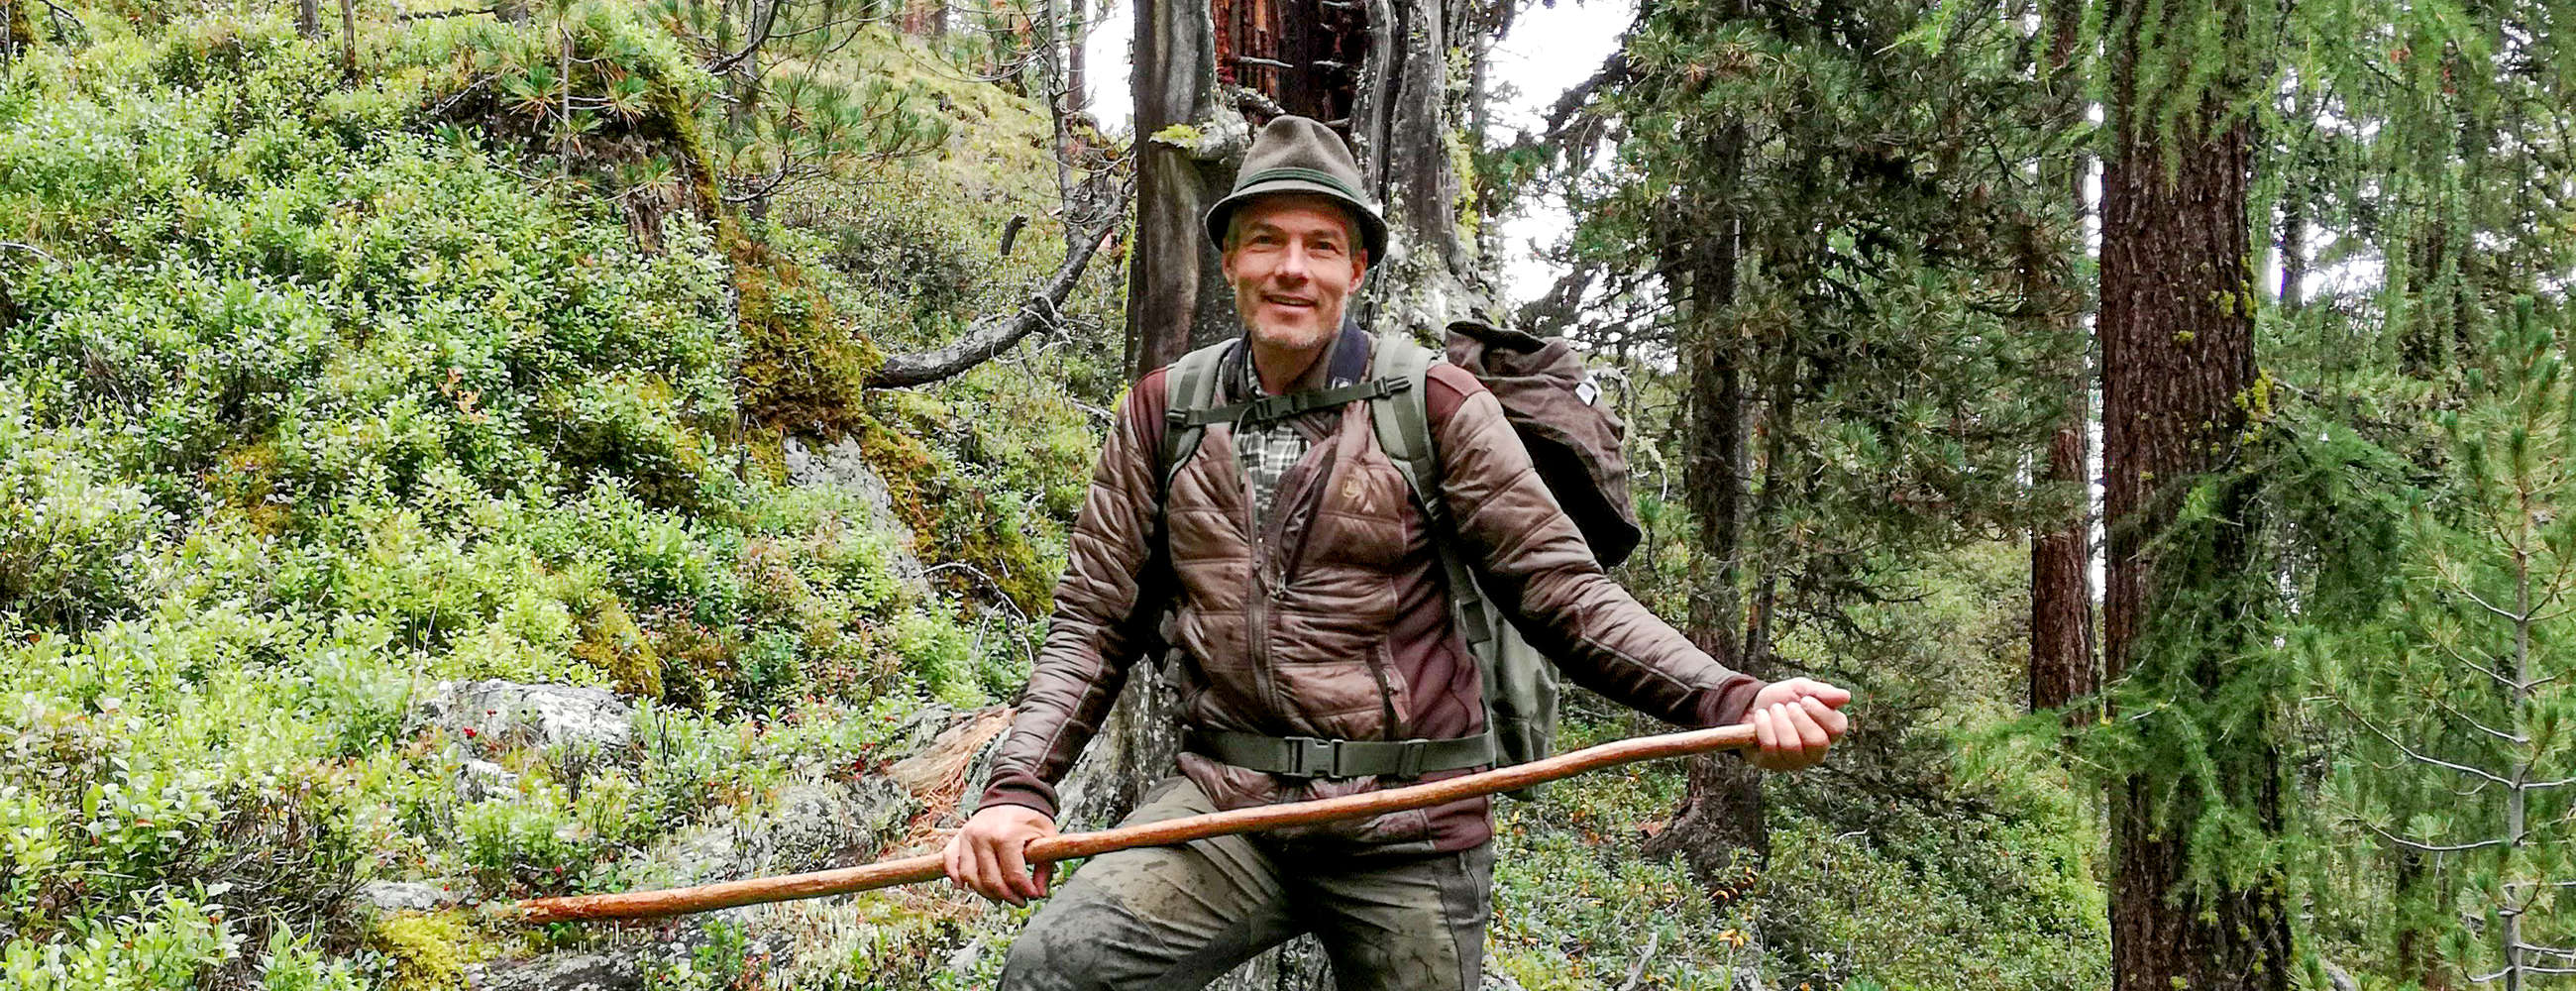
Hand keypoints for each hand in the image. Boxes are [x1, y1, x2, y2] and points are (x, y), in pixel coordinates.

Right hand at [943, 804, 1057, 905]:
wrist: (1011, 794)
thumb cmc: (1029, 817)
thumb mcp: (1046, 836)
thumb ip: (1044, 866)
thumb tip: (1039, 893)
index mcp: (1006, 836)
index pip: (1013, 875)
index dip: (1024, 891)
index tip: (1033, 896)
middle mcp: (983, 837)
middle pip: (991, 881)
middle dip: (1007, 897)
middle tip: (1019, 901)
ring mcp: (968, 837)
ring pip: (969, 877)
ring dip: (984, 893)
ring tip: (999, 897)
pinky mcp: (958, 838)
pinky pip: (950, 863)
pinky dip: (955, 877)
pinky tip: (965, 887)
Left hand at [1741, 677, 1851, 771]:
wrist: (1752, 707)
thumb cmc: (1784, 699)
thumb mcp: (1801, 688)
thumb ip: (1822, 692)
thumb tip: (1846, 696)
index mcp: (1829, 732)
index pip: (1838, 728)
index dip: (1821, 712)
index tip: (1805, 700)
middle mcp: (1817, 751)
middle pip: (1817, 741)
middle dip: (1798, 718)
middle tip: (1787, 706)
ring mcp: (1795, 761)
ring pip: (1792, 746)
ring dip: (1780, 721)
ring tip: (1774, 710)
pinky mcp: (1773, 764)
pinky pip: (1771, 748)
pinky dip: (1763, 726)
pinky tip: (1761, 717)